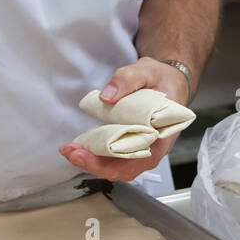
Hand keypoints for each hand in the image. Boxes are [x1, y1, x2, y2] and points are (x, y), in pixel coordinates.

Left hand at [59, 57, 188, 183]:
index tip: (89, 154)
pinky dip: (96, 156)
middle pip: (125, 168)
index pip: (140, 157)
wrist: (169, 82)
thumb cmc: (163, 80)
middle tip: (72, 152)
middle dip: (95, 165)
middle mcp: (154, 146)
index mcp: (164, 132)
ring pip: (118, 166)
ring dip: (93, 162)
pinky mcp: (131, 145)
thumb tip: (107, 96)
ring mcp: (142, 148)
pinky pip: (114, 158)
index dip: (114, 161)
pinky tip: (79, 147)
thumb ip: (128, 79)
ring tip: (70, 150)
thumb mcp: (147, 71)